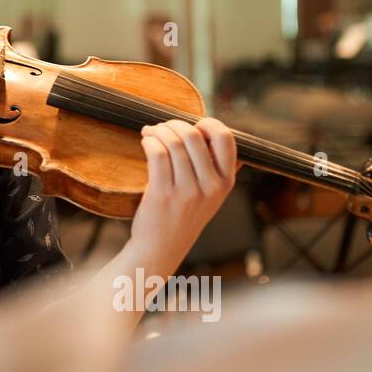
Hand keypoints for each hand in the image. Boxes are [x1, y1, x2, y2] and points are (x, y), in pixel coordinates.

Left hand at [132, 118, 237, 260]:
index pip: (226, 138)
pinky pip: (157, 154)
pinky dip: (149, 141)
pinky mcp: (163, 194)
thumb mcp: (210, 195)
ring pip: (173, 143)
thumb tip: (213, 130)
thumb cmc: (182, 215)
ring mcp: (187, 192)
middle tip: (162, 128)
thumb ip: (215, 167)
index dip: (208, 123)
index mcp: (226, 183)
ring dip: (158, 131)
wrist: (161, 248)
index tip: (193, 125)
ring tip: (150, 133)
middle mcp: (210, 187)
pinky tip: (145, 142)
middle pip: (194, 135)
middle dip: (174, 124)